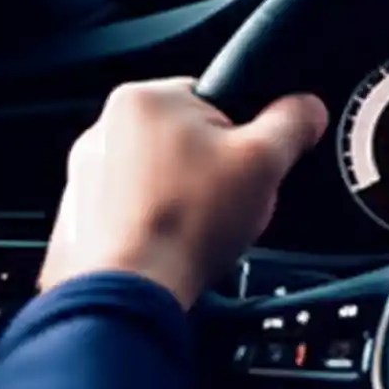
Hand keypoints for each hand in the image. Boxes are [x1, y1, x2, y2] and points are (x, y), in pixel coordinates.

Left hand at [39, 78, 327, 307]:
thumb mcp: (265, 162)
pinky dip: (155, 220)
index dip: (244, 136)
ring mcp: (86, 171)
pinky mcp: (79, 211)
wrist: (130, 290)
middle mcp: (104, 126)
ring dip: (183, 194)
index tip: (246, 167)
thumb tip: (308, 109)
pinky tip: (171, 240)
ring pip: (161, 172)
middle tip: (226, 200)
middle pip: (188, 137)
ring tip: (198, 225)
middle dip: (213, 168)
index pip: (216, 100)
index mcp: (145, 98)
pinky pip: (133, 205)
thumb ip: (292, 123)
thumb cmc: (188, 222)